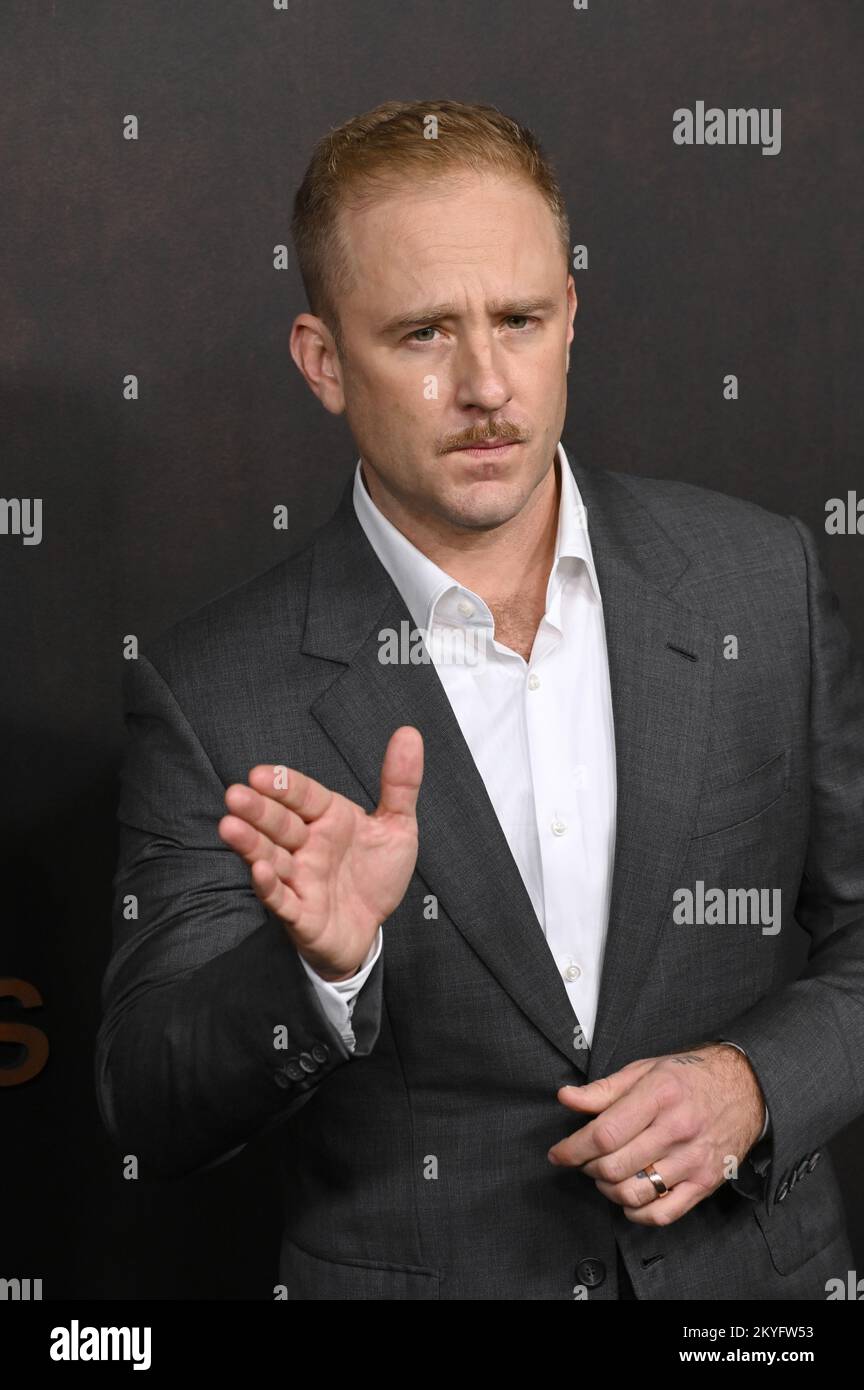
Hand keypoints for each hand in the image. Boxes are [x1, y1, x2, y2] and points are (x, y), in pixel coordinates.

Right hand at [217, 726, 422, 980]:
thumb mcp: (397, 826)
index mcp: (328, 819)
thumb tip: (409, 733)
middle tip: (235, 795)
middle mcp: (308, 846)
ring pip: (271, 858)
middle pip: (280, 824)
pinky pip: (282, 900)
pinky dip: (269, 887)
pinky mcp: (300, 914)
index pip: (303, 796)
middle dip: (257, 810)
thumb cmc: (375, 875)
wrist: (372, 929)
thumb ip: (400, 783)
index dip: (283, 785)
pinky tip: (259, 871)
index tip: (261, 774)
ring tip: (229, 828)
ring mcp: (300, 879)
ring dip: (250, 844)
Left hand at [546, 1043, 765, 1224]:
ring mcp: (694, 1159)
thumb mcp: (646, 1070)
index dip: (573, 1149)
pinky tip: (630, 1199)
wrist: (747, 1087)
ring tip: (606, 1176)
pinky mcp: (706, 1182)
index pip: (605, 1133)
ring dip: (608, 1190)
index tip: (558, 1154)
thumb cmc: (691, 1077)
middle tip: (584, 1160)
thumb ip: (604, 1089)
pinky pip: (663, 1214)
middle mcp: (677, 1129)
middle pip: (615, 1167)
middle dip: (587, 1168)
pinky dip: (637, 1214)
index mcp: (659, 1095)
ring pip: (635, 1193)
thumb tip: (566, 1098)